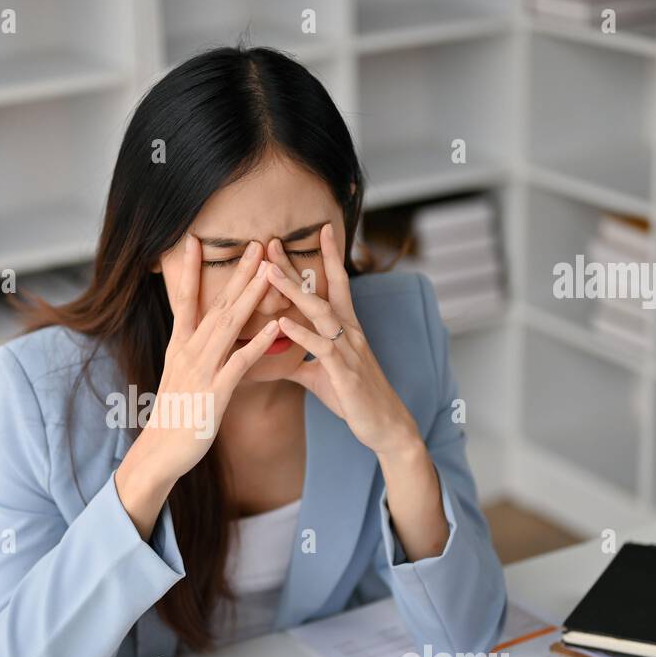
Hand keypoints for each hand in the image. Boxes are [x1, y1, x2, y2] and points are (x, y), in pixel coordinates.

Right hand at [115, 234, 278, 536]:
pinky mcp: (215, 393)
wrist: (159, 452)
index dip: (190, 270)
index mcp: (179, 348)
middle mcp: (188, 353)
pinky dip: (257, 343)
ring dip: (251, 296)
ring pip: (230, 325)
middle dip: (236, 273)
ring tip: (269, 270)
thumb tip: (200, 339)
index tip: (196, 240)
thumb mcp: (178, 379)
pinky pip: (240, 363)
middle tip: (254, 244)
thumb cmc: (173, 419)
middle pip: (215, 305)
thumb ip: (192, 356)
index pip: (184, 300)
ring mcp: (202, 371)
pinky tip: (276, 326)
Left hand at [266, 224, 422, 463]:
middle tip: (273, 241)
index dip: (327, 257)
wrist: (386, 426)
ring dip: (294, 291)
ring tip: (270, 273)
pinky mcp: (346, 373)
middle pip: (322, 290)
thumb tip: (276, 361)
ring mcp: (349, 351)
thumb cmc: (355, 399)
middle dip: (297, 265)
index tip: (317, 230)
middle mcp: (350, 333)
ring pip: (321, 312)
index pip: (335, 285)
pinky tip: (281, 322)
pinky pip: (322, 348)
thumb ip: (300, 364)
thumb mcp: (322, 377)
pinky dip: (301, 334)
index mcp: (346, 330)